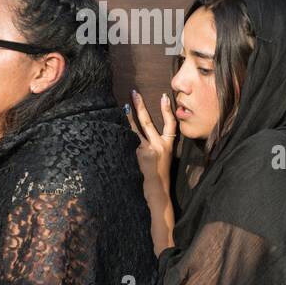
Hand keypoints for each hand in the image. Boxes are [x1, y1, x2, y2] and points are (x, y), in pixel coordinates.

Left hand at [125, 88, 175, 207]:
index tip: (165, 96)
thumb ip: (158, 146)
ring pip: (136, 130)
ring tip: (123, 106)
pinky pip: (129, 141)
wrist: (158, 191)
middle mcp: (159, 145)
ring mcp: (148, 149)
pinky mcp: (139, 155)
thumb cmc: (159, 176)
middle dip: (141, 106)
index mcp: (168, 145)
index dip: (167, 110)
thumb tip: (145, 134)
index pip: (170, 123)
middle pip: (148, 122)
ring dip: (128, 117)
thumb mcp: (164, 158)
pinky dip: (123, 135)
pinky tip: (115, 127)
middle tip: (134, 93)